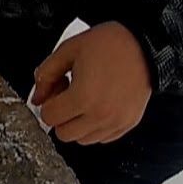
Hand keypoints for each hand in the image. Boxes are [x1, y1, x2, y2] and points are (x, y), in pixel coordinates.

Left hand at [31, 22, 152, 144]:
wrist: (145, 44)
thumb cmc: (109, 44)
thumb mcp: (68, 50)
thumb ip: (46, 75)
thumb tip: (37, 99)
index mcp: (83, 97)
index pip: (49, 117)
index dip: (49, 102)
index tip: (59, 89)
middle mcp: (101, 115)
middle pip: (63, 134)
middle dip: (61, 116)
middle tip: (70, 95)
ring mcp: (116, 122)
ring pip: (83, 140)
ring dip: (78, 124)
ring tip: (88, 99)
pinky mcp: (128, 123)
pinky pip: (103, 138)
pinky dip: (96, 127)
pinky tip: (100, 105)